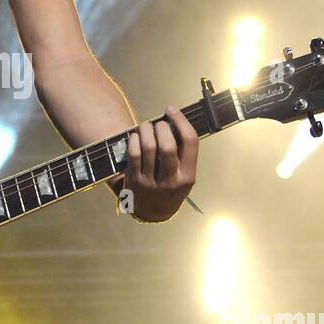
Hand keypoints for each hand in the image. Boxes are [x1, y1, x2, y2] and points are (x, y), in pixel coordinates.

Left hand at [118, 104, 199, 223]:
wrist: (153, 212)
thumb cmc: (171, 187)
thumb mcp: (185, 176)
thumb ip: (183, 153)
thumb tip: (175, 121)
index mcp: (188, 176)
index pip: (190, 142)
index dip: (181, 121)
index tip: (172, 110)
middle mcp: (171, 180)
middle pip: (167, 145)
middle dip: (162, 127)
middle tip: (159, 123)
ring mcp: (151, 182)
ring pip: (148, 147)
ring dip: (147, 130)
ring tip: (146, 125)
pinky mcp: (134, 181)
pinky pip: (133, 154)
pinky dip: (135, 140)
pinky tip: (136, 136)